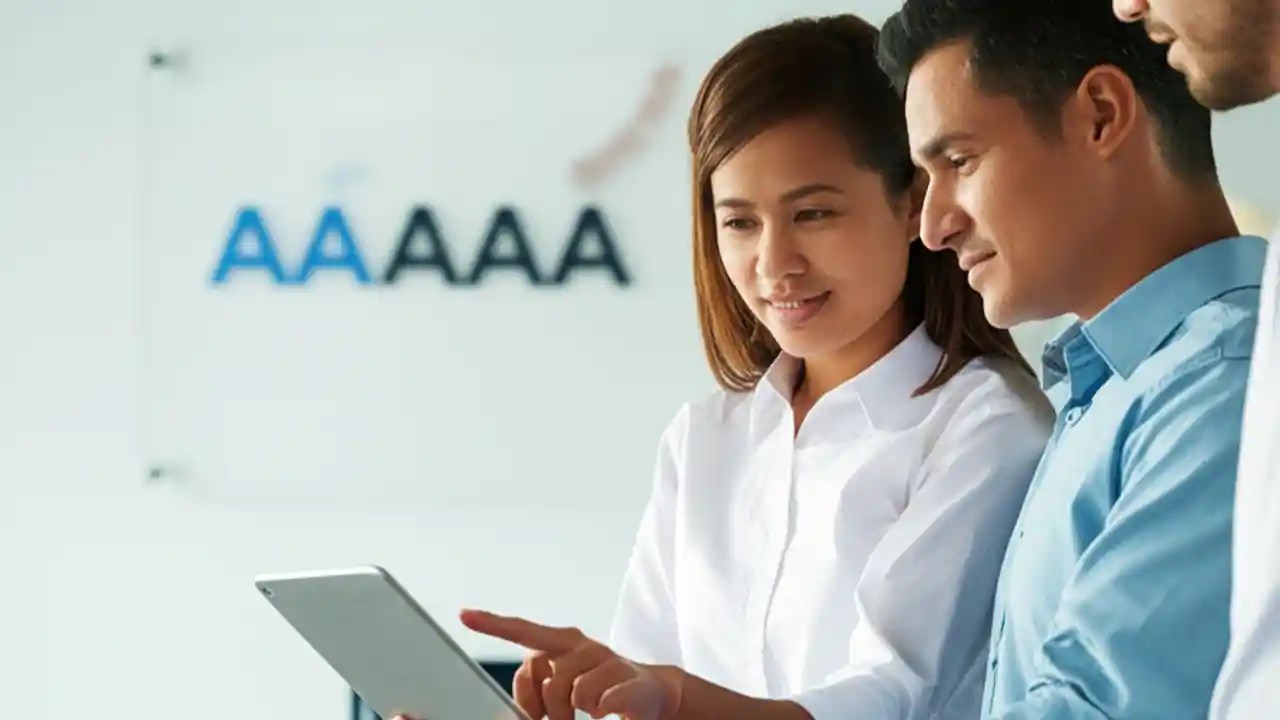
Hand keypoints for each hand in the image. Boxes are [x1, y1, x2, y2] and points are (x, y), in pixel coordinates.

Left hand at [461, 609, 683, 719]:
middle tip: (559, 719)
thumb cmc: (599, 688)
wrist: (651, 694)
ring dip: (577, 711)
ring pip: (576, 692)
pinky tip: (608, 709)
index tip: (464, 614)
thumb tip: (518, 705)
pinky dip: (603, 710)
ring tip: (590, 711)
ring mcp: (609, 660)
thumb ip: (538, 683)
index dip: (493, 624)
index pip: (523, 631)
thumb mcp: (565, 682)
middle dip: (549, 707)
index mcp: (563, 642)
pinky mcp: (631, 680)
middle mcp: (584, 645)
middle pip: (547, 674)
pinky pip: (604, 701)